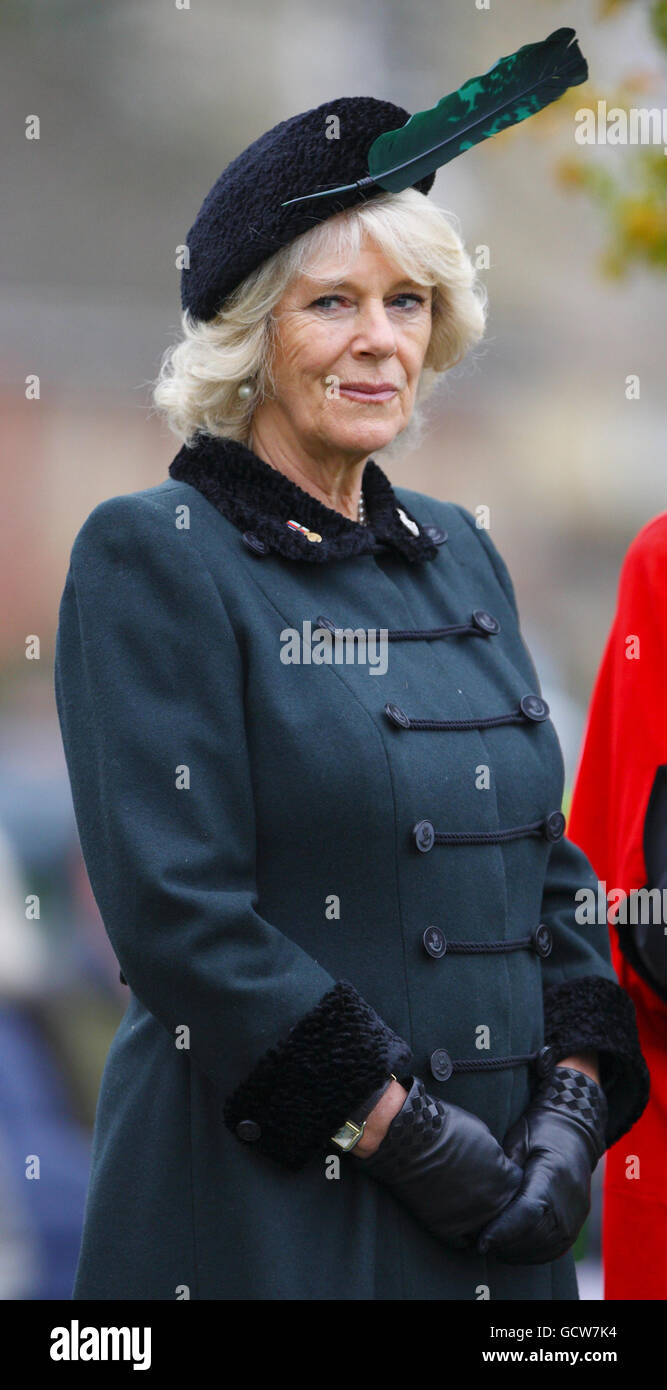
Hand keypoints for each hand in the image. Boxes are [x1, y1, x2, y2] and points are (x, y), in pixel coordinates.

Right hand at [351, 1075, 522, 1248]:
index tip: (489, 1171)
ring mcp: (471, 1219)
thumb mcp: (484, 1137)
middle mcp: (494, 1204)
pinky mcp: (448, 1229)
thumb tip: (496, 1170)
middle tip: (473, 1186)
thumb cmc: (446, 1129)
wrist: (410, 1140)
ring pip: (483, 1228)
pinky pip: (462, 1240)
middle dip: (491, 1199)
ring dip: (477, 1217)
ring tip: (462, 1201)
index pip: (515, 1188)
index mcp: (508, 1181)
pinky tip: (451, 1213)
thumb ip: (496, 1161)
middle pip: (501, 1210)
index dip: (501, 1177)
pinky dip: (459, 1229)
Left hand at [476, 1066, 607, 1264]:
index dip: (503, 1230)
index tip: (481, 1241)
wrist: (575, 1132)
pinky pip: (554, 1250)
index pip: (527, 1212)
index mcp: (552, 1176)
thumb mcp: (519, 1138)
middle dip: (504, 1244)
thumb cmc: (541, 1130)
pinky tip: (511, 1249)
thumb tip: (483, 1191)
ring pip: (544, 1248)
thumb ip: (505, 1166)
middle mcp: (568, 1202)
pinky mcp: (577, 1223)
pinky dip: (532, 1255)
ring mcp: (575, 1216)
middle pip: (534, 1235)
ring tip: (491, 1246)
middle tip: (476, 1244)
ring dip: (516, 1252)